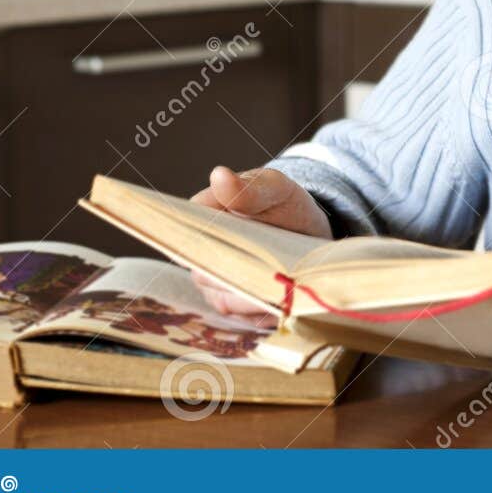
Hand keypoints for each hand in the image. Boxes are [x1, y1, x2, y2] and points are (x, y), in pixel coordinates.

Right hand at [187, 165, 331, 322]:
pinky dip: (265, 311)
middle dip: (241, 274)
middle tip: (276, 269)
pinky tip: (285, 299)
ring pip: (226, 299)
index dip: (207, 244)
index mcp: (200, 220)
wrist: (306, 230)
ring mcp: (213, 284)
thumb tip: (220, 175)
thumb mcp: (274, 188)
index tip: (239, 247)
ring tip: (286, 283)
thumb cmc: (282, 203)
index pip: (185, 235)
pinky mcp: (233, 306)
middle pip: (207, 274)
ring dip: (256, 296)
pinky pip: (242, 317)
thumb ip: (249, 188)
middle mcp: (198, 256)